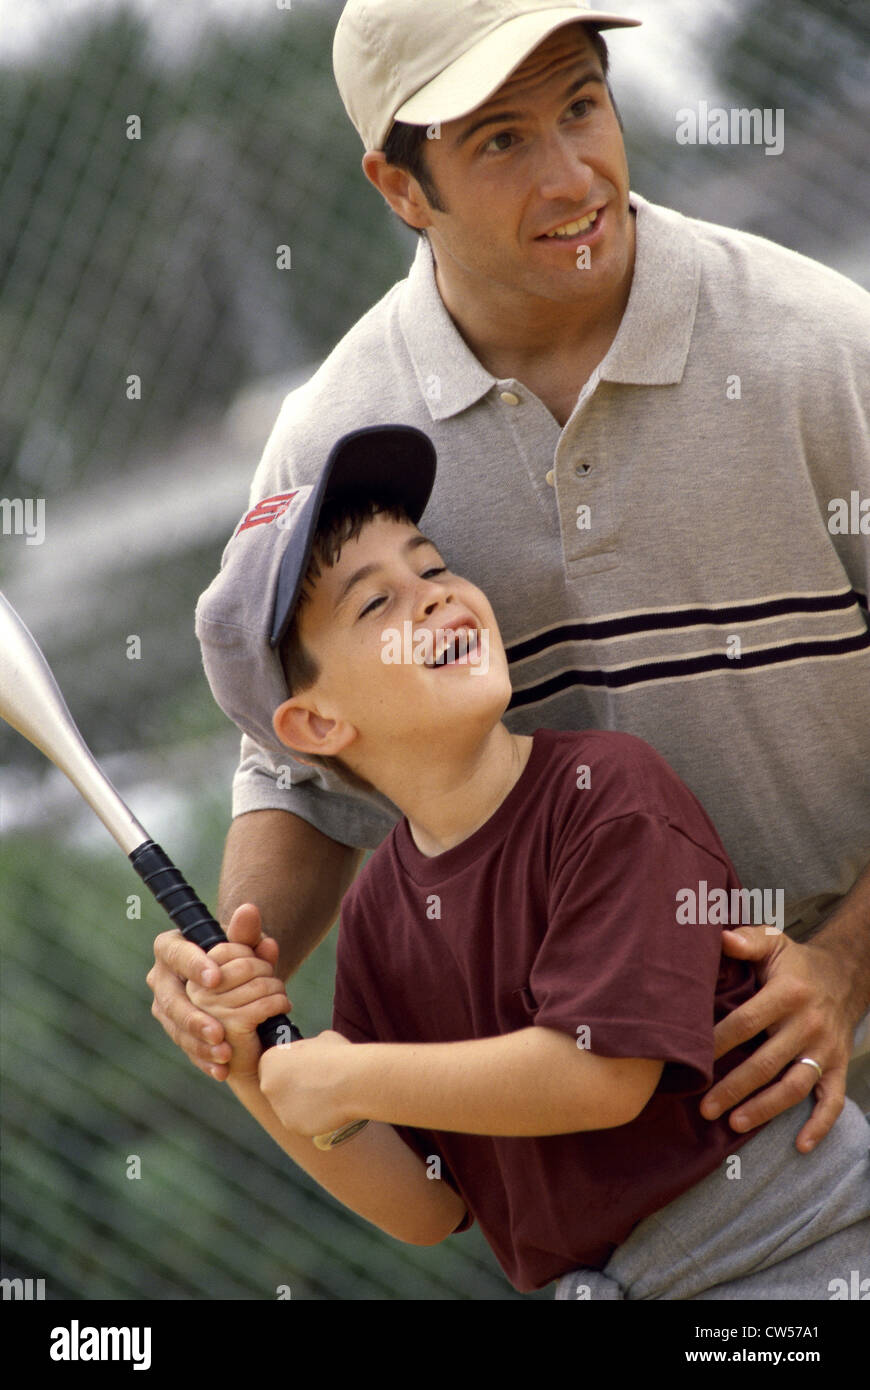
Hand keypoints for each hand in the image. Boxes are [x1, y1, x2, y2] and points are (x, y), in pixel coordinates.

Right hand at [147, 902, 280, 1079]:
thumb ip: (247, 931)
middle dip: (194, 1018)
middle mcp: (162, 978)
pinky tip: (221, 1070)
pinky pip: (187, 1048)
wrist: (235, 979)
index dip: (194, 965)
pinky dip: (204, 1060)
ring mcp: (166, 1008)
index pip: (176, 953)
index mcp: (171, 948)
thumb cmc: (238, 954)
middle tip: (218, 1031)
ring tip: (224, 1054)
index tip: (217, 979)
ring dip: (199, 1044)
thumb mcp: (245, 943)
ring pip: (176, 1029)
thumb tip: (250, 911)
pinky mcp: (176, 1031)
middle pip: (171, 1000)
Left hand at [259, 1030, 356, 1137]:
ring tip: (325, 1096)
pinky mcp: (292, 1125)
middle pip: (276, 1089)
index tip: (303, 1070)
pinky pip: (300, 1122)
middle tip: (313, 1085)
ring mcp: (279, 1108)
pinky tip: (327, 1108)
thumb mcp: (320, 1040)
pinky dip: (311, 1118)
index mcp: (270, 1060)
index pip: (270, 1067)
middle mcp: (268, 1085)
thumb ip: (307, 1048)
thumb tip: (312, 1052)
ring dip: (301, 1105)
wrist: (352, 1080)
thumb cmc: (338, 1056)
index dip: (287, 1069)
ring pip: (287, 1108)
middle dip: (291, 1088)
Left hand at [702, 927, 853, 1150]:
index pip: (746, 1022)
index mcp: (787, 994)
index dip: (718, 1042)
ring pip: (794, 1086)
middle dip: (734, 1088)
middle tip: (704, 1107)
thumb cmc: (795, 963)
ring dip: (765, 1109)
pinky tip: (801, 1146)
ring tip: (734, 1123)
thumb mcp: (773, 943)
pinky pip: (832, 1101)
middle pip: (766, 1062)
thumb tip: (720, 938)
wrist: (844, 976)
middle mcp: (808, 1024)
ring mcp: (825, 1049)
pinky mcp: (837, 1066)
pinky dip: (820, 1125)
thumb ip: (746, 940)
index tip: (690, 1059)